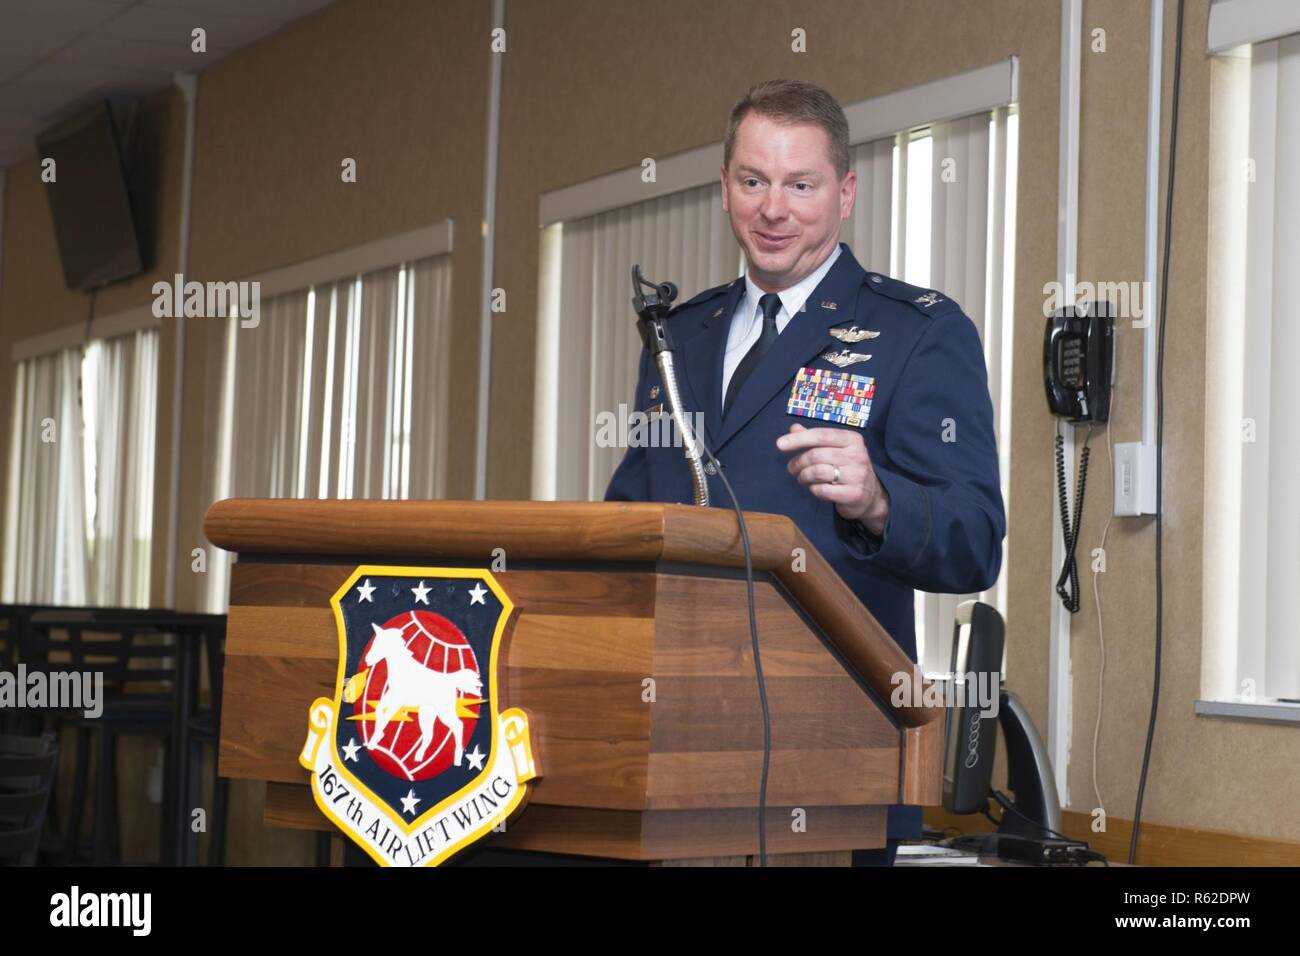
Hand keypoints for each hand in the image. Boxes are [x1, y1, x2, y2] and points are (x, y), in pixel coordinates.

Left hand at [776, 423, 890, 533]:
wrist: (870, 496)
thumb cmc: (847, 468)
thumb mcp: (835, 449)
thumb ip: (814, 439)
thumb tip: (793, 427)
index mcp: (852, 439)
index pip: (820, 435)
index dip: (798, 439)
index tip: (779, 444)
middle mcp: (857, 455)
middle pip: (816, 455)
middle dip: (798, 463)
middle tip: (792, 469)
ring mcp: (857, 475)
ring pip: (817, 472)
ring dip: (803, 477)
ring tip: (802, 478)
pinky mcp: (854, 493)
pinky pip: (823, 490)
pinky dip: (813, 489)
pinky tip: (815, 488)